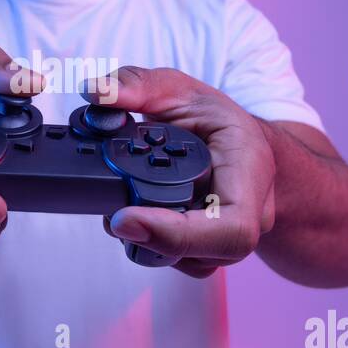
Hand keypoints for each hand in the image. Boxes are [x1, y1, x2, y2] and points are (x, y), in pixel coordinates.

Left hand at [83, 66, 276, 277]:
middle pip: (209, 252)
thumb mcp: (180, 89)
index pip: (231, 225)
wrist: (240, 145)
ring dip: (151, 245)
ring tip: (123, 213)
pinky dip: (155, 246)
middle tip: (114, 217)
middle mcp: (251, 213)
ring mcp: (234, 236)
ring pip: (193, 263)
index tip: (127, 219)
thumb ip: (137, 85)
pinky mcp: (212, 249)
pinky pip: (185, 262)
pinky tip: (138, 220)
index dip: (179, 234)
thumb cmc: (216, 120)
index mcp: (249, 170)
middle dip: (154, 241)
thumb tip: (96, 92)